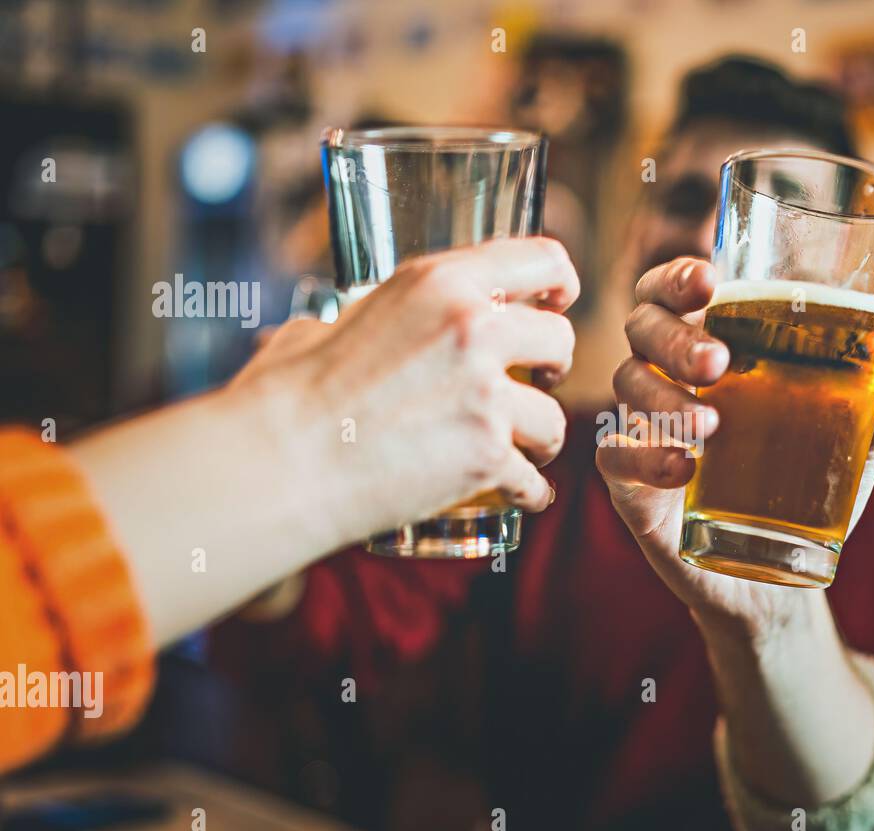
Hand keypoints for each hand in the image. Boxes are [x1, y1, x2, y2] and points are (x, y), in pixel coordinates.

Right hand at [236, 236, 579, 545]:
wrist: (279, 461)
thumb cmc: (287, 394)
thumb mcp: (330, 322)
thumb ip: (367, 314)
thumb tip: (351, 321)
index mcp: (440, 282)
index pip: (541, 259)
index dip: (560, 283)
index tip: (559, 304)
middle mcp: (474, 330)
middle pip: (560, 339)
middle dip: (552, 366)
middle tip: (533, 384)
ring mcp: (486, 395)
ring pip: (555, 416)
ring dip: (543, 436)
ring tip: (523, 448)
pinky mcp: (487, 456)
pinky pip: (535, 479)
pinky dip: (529, 492)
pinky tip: (521, 494)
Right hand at [596, 256, 873, 634]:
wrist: (777, 575)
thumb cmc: (808, 482)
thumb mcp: (856, 435)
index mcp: (713, 344)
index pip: (673, 289)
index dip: (677, 275)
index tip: (710, 279)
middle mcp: (670, 376)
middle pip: (641, 325)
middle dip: (673, 335)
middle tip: (719, 363)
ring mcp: (646, 427)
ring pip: (626, 383)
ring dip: (663, 397)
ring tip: (712, 428)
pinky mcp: (631, 484)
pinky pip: (615, 455)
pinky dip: (645, 455)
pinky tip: (686, 469)